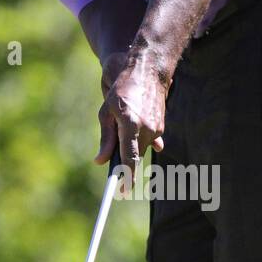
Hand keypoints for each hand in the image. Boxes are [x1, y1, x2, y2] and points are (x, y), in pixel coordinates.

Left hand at [95, 51, 169, 181]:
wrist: (148, 70)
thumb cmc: (122, 89)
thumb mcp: (106, 112)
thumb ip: (106, 138)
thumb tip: (100, 161)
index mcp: (130, 124)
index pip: (129, 158)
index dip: (127, 176)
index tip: (124, 191)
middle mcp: (146, 128)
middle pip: (134, 156)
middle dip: (125, 160)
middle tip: (115, 166)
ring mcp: (156, 128)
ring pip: (141, 149)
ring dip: (132, 146)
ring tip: (124, 129)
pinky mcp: (160, 126)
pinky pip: (149, 141)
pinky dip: (141, 140)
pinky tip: (138, 135)